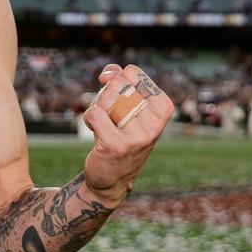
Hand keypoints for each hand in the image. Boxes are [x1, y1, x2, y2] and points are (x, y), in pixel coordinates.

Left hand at [82, 63, 174, 206]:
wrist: (112, 178)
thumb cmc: (120, 135)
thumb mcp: (127, 107)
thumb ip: (119, 81)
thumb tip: (107, 73)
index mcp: (163, 108)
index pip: (133, 72)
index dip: (116, 77)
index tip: (115, 93)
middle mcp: (155, 122)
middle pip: (117, 83)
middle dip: (104, 94)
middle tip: (108, 112)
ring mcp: (137, 135)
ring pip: (105, 98)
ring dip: (97, 107)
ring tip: (104, 123)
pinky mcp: (116, 144)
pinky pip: (94, 114)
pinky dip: (89, 119)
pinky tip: (96, 131)